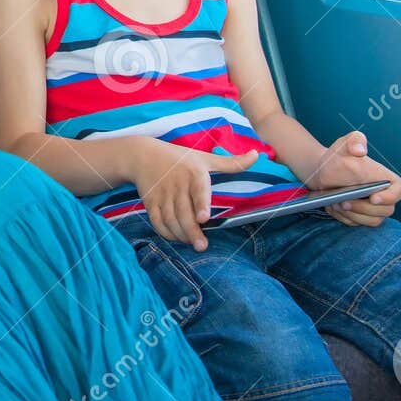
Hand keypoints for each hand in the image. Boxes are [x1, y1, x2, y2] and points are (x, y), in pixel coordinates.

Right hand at [131, 139, 261, 251]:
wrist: (142, 154)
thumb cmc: (179, 158)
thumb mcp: (204, 158)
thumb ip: (231, 162)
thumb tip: (257, 155)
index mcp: (193, 173)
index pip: (198, 190)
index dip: (200, 204)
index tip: (203, 218)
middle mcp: (177, 185)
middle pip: (183, 212)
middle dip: (192, 231)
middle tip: (202, 246)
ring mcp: (162, 195)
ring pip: (171, 220)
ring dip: (181, 235)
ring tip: (193, 244)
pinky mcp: (150, 202)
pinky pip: (157, 221)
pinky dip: (167, 232)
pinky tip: (177, 237)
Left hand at [302, 130, 400, 226]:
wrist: (322, 171)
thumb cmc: (338, 157)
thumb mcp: (344, 144)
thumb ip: (354, 140)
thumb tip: (359, 150)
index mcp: (385, 178)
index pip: (400, 190)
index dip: (391, 196)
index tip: (373, 198)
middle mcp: (383, 195)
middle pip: (386, 210)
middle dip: (364, 208)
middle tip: (344, 201)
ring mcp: (373, 208)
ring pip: (373, 221)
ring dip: (354, 215)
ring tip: (335, 204)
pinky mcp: (361, 216)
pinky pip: (357, 223)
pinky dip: (344, 218)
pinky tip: (332, 207)